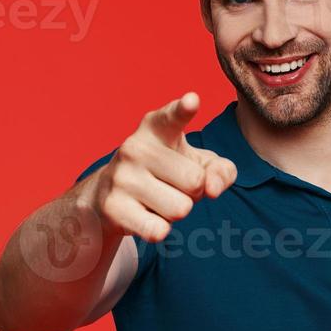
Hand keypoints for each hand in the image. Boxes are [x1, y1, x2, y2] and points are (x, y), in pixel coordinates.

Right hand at [80, 92, 237, 241]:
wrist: (109, 199)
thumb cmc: (166, 175)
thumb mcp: (199, 165)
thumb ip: (221, 171)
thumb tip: (212, 189)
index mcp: (157, 128)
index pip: (172, 117)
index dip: (183, 110)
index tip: (192, 100)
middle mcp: (135, 147)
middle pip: (195, 181)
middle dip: (194, 192)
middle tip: (172, 186)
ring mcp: (121, 177)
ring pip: (180, 209)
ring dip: (177, 212)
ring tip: (158, 200)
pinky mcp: (113, 207)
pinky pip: (159, 230)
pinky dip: (160, 230)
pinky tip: (144, 217)